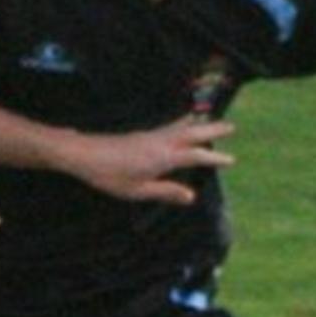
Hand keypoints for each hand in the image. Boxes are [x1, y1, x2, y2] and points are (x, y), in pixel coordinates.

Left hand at [63, 116, 235, 203]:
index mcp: (163, 157)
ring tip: (208, 120)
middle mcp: (160, 142)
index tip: (231, 159)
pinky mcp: (140, 135)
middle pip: (192, 133)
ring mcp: (150, 136)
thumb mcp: (137, 191)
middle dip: (212, 129)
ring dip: (197, 123)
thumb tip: (191, 196)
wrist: (83, 154)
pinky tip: (178, 126)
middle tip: (232, 126)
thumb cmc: (109, 175)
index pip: (196, 156)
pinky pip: (168, 126)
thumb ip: (165, 191)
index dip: (214, 158)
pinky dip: (181, 124)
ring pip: (180, 126)